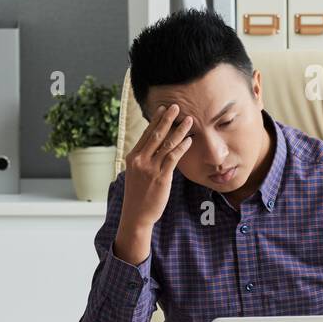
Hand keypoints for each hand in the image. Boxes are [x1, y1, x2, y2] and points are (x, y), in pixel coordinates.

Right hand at [113, 103, 191, 263]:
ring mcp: (150, 168)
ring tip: (189, 120)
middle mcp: (140, 160)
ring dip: (179, 130)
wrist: (136, 215)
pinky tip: (189, 140)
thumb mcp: (136, 174)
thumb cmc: (138, 195)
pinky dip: (182, 147)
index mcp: (132, 157)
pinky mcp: (160, 177)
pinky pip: (173, 158)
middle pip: (156, 134)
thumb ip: (144, 160)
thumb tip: (155, 148)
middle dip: (167, 119)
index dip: (155, 120)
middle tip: (176, 106)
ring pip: (166, 144)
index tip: (163, 109)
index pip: (146, 134)